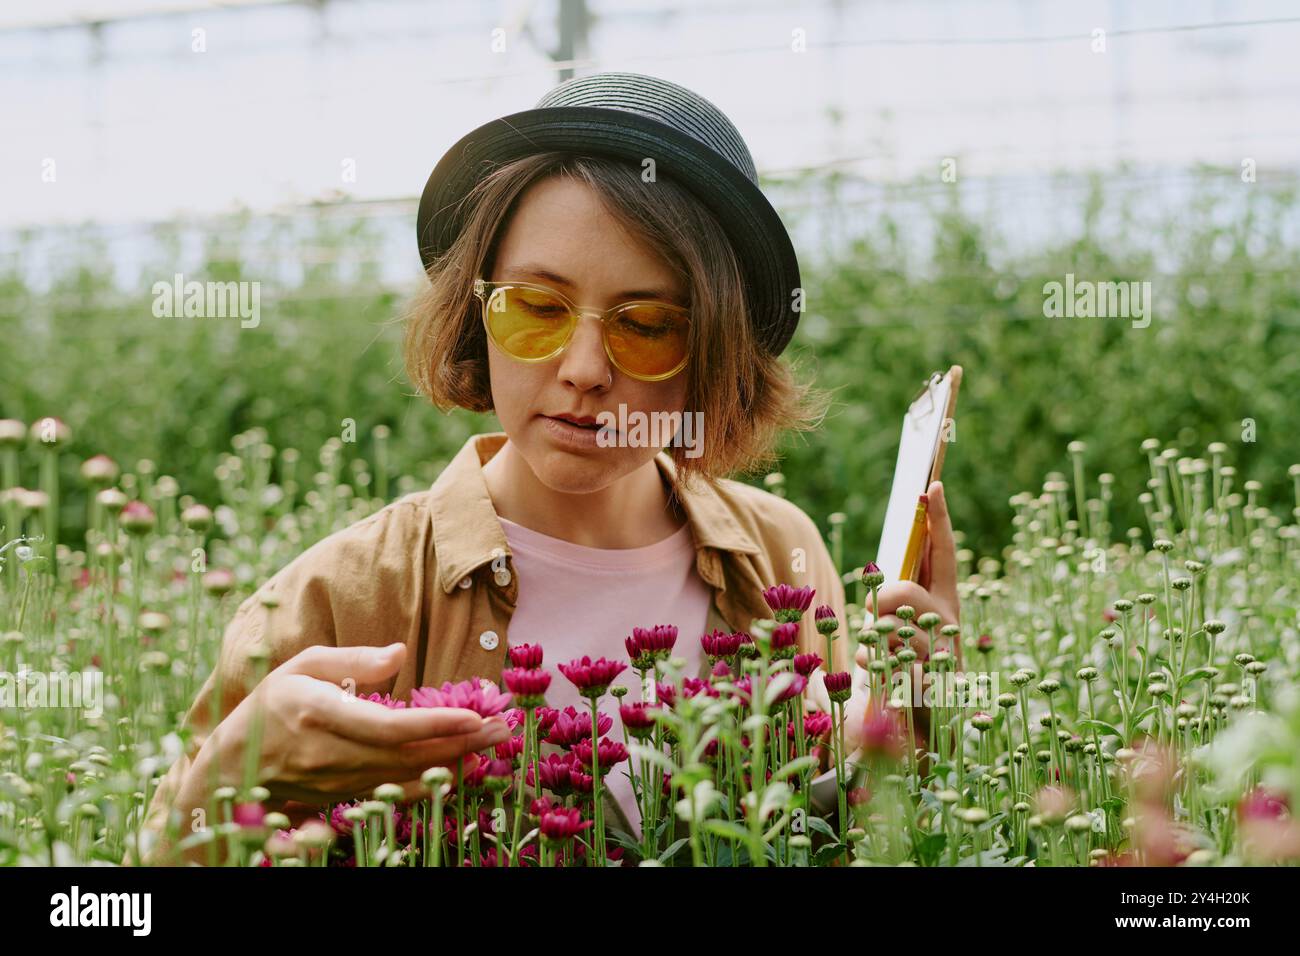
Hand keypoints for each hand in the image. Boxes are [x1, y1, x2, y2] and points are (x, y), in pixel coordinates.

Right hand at [199, 643, 509, 804]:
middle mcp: (328, 753)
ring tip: (493, 746)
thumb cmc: (270, 704)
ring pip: (406, 775)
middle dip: (460, 743)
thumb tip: (399, 653)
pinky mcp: (341, 798)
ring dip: (453, 762)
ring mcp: (335, 782)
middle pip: (407, 753)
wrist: (229, 768)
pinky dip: (431, 783)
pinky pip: (394, 792)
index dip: (434, 724)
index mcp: (317, 712)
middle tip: (503, 729)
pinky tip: (461, 771)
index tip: (474, 715)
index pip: (387, 725)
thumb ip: (352, 659)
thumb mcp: (301, 664)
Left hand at [856, 480, 959, 664]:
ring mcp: (941, 652)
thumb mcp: (900, 628)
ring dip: (875, 640)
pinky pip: (877, 657)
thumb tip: (876, 593)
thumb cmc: (905, 667)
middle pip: (902, 591)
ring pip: (886, 627)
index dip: (939, 520)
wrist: (921, 721)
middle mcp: (950, 623)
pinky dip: (870, 663)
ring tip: (888, 657)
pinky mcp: (926, 679)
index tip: (932, 485)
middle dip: (880, 601)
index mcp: (946, 603)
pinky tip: (886, 676)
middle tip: (879, 621)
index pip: (943, 554)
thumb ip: (895, 603)